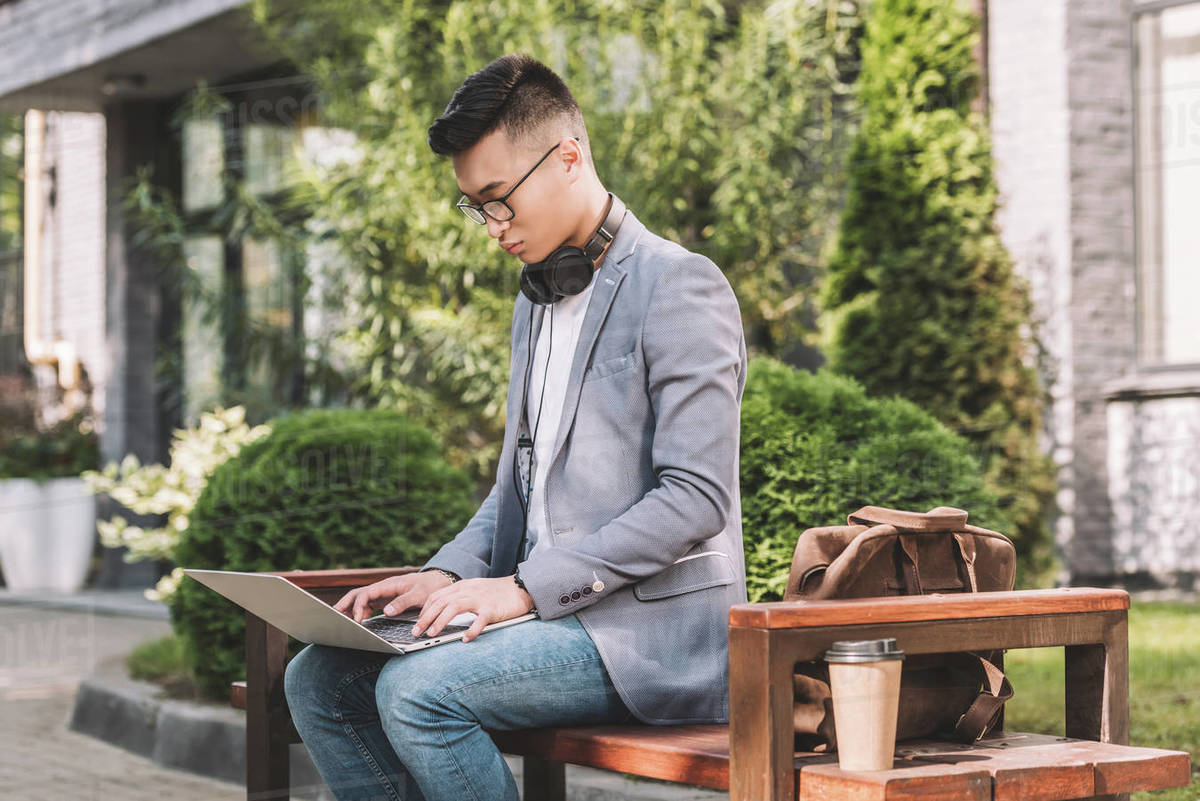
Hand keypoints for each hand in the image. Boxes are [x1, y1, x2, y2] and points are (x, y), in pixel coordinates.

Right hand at [332, 571, 452, 622]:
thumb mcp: (419, 595)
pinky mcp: (384, 600)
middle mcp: (382, 588)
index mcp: (388, 585)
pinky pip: (367, 605)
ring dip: (349, 609)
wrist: (437, 582)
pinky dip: (359, 612)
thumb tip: (386, 611)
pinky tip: (355, 622)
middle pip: (357, 594)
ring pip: (360, 600)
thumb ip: (403, 602)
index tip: (357, 620)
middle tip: (334, 618)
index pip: (367, 594)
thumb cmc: (428, 587)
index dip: (359, 606)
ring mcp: (382, 594)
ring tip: (338, 621)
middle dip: (345, 605)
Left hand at [413, 576, 534, 642]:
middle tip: (416, 632)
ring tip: (432, 634)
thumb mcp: (474, 590)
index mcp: (462, 587)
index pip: (436, 596)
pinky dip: (471, 630)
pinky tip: (465, 639)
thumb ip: (459, 598)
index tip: (417, 623)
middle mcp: (468, 591)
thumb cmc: (497, 593)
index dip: (424, 610)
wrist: (521, 587)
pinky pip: (479, 620)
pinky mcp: (492, 609)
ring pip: (454, 608)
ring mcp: (480, 599)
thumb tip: (441, 614)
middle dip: (425, 618)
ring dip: (440, 621)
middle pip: (440, 602)